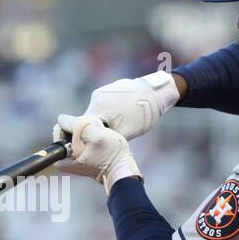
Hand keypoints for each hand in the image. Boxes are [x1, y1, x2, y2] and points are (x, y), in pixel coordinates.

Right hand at [53, 71, 179, 142]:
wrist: (157, 92)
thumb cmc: (142, 114)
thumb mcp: (126, 133)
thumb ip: (109, 140)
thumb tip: (96, 150)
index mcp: (97, 108)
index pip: (81, 126)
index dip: (81, 137)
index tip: (83, 146)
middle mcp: (96, 98)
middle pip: (89, 119)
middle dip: (96, 130)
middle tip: (106, 140)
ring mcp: (102, 91)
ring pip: (97, 112)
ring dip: (104, 121)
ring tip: (119, 125)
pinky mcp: (109, 89)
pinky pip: (104, 104)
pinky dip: (109, 112)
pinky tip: (122, 115)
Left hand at [55, 114, 141, 192]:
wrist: (122, 170)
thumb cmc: (111, 155)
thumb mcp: (94, 134)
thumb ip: (75, 125)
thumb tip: (62, 119)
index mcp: (62, 158)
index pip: (60, 127)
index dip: (76, 125)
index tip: (90, 133)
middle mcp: (63, 161)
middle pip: (67, 130)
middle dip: (82, 128)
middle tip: (97, 135)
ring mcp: (71, 160)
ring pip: (75, 134)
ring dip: (88, 132)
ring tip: (100, 140)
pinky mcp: (79, 159)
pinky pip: (81, 140)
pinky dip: (91, 138)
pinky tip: (100, 143)